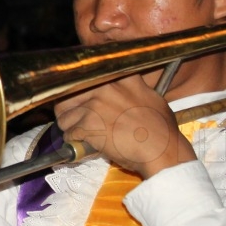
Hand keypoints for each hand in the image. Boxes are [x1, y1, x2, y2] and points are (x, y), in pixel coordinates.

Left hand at [53, 75, 193, 178]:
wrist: (161, 149)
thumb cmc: (160, 128)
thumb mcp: (150, 97)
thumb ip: (132, 89)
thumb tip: (124, 90)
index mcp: (120, 78)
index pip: (87, 76)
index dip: (79, 89)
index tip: (79, 97)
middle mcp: (105, 87)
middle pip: (69, 94)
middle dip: (68, 108)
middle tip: (74, 119)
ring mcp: (95, 105)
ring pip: (64, 115)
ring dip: (69, 126)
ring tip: (79, 134)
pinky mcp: (88, 124)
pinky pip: (68, 133)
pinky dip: (73, 141)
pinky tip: (83, 144)